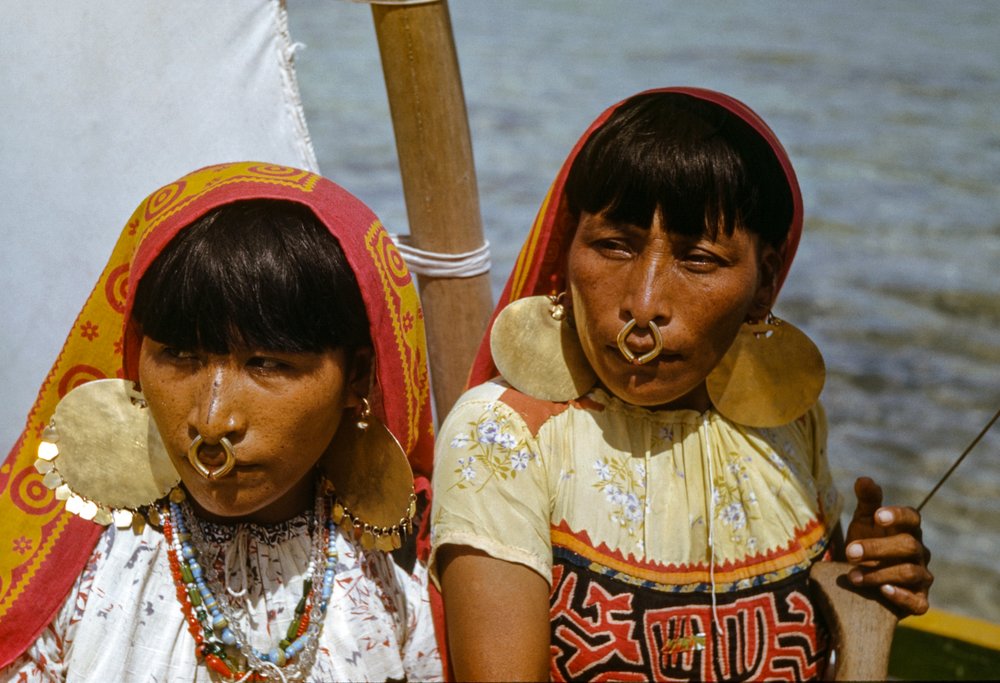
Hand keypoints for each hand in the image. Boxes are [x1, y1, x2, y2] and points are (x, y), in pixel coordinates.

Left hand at [843, 476, 932, 614]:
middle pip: (908, 546)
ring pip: (909, 572)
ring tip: (852, 575)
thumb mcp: (863, 522)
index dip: (898, 515)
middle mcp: (919, 553)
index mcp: (908, 530)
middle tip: (849, 551)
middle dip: (877, 548)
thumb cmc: (866, 544)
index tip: (877, 516)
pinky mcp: (919, 601)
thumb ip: (867, 501)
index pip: (913, 518)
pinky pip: (918, 601)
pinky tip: (883, 591)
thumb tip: (864, 479)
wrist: (862, 580)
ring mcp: (922, 578)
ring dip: (879, 573)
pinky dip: (901, 596)